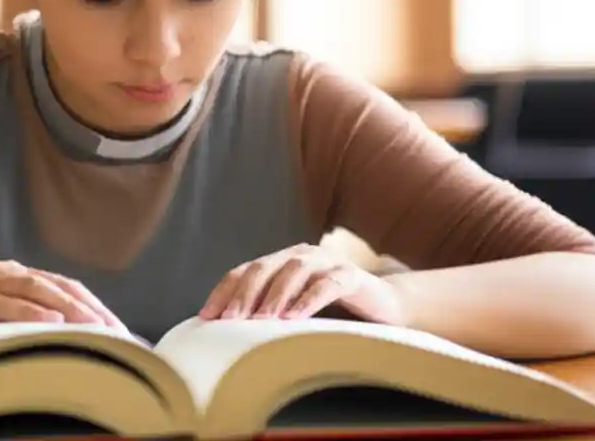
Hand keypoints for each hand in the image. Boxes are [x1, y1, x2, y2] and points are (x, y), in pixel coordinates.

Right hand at [0, 260, 126, 334]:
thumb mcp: (7, 329)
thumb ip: (37, 326)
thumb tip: (86, 341)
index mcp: (16, 276)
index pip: (65, 286)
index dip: (94, 305)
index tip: (120, 330)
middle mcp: (2, 273)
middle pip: (55, 284)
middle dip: (87, 306)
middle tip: (113, 329)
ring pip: (33, 288)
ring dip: (65, 307)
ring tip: (90, 324)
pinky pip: (1, 303)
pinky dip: (28, 312)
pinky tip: (51, 323)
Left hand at [198, 243, 408, 325]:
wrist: (388, 309)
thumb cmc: (335, 314)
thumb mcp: (295, 313)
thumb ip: (267, 316)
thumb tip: (226, 337)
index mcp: (281, 261)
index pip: (243, 271)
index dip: (223, 292)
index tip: (206, 318)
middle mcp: (300, 255)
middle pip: (263, 268)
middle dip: (243, 295)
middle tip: (229, 321)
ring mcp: (327, 262)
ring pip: (293, 271)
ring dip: (274, 296)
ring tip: (259, 321)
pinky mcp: (351, 276)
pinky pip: (326, 285)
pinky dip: (308, 300)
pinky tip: (294, 319)